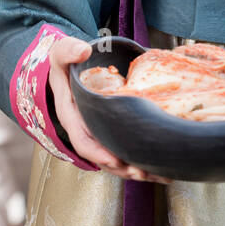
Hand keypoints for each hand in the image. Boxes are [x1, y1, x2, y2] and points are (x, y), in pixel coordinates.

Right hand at [47, 37, 172, 182]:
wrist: (71, 67)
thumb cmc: (67, 63)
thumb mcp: (62, 53)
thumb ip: (68, 50)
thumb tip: (83, 50)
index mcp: (72, 115)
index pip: (83, 140)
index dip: (98, 152)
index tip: (115, 160)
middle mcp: (84, 129)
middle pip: (102, 156)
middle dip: (122, 167)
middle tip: (143, 172)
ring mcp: (98, 132)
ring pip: (116, 158)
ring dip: (135, 170)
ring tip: (158, 175)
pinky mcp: (110, 132)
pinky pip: (125, 151)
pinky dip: (142, 162)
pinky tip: (163, 168)